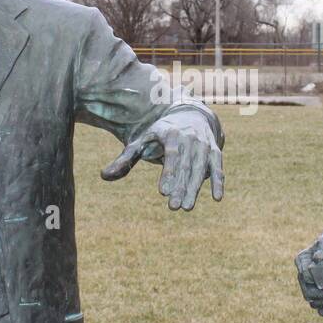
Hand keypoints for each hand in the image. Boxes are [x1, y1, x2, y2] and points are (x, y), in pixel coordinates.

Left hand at [100, 113, 222, 210]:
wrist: (191, 115)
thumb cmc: (161, 133)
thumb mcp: (142, 141)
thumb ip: (126, 159)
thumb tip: (104, 176)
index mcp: (171, 133)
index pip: (172, 155)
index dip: (169, 173)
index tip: (164, 192)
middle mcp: (190, 138)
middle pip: (186, 166)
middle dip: (181, 187)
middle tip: (174, 207)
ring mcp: (204, 145)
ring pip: (201, 169)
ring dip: (195, 189)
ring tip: (187, 208)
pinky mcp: (215, 151)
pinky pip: (218, 167)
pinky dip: (218, 182)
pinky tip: (217, 198)